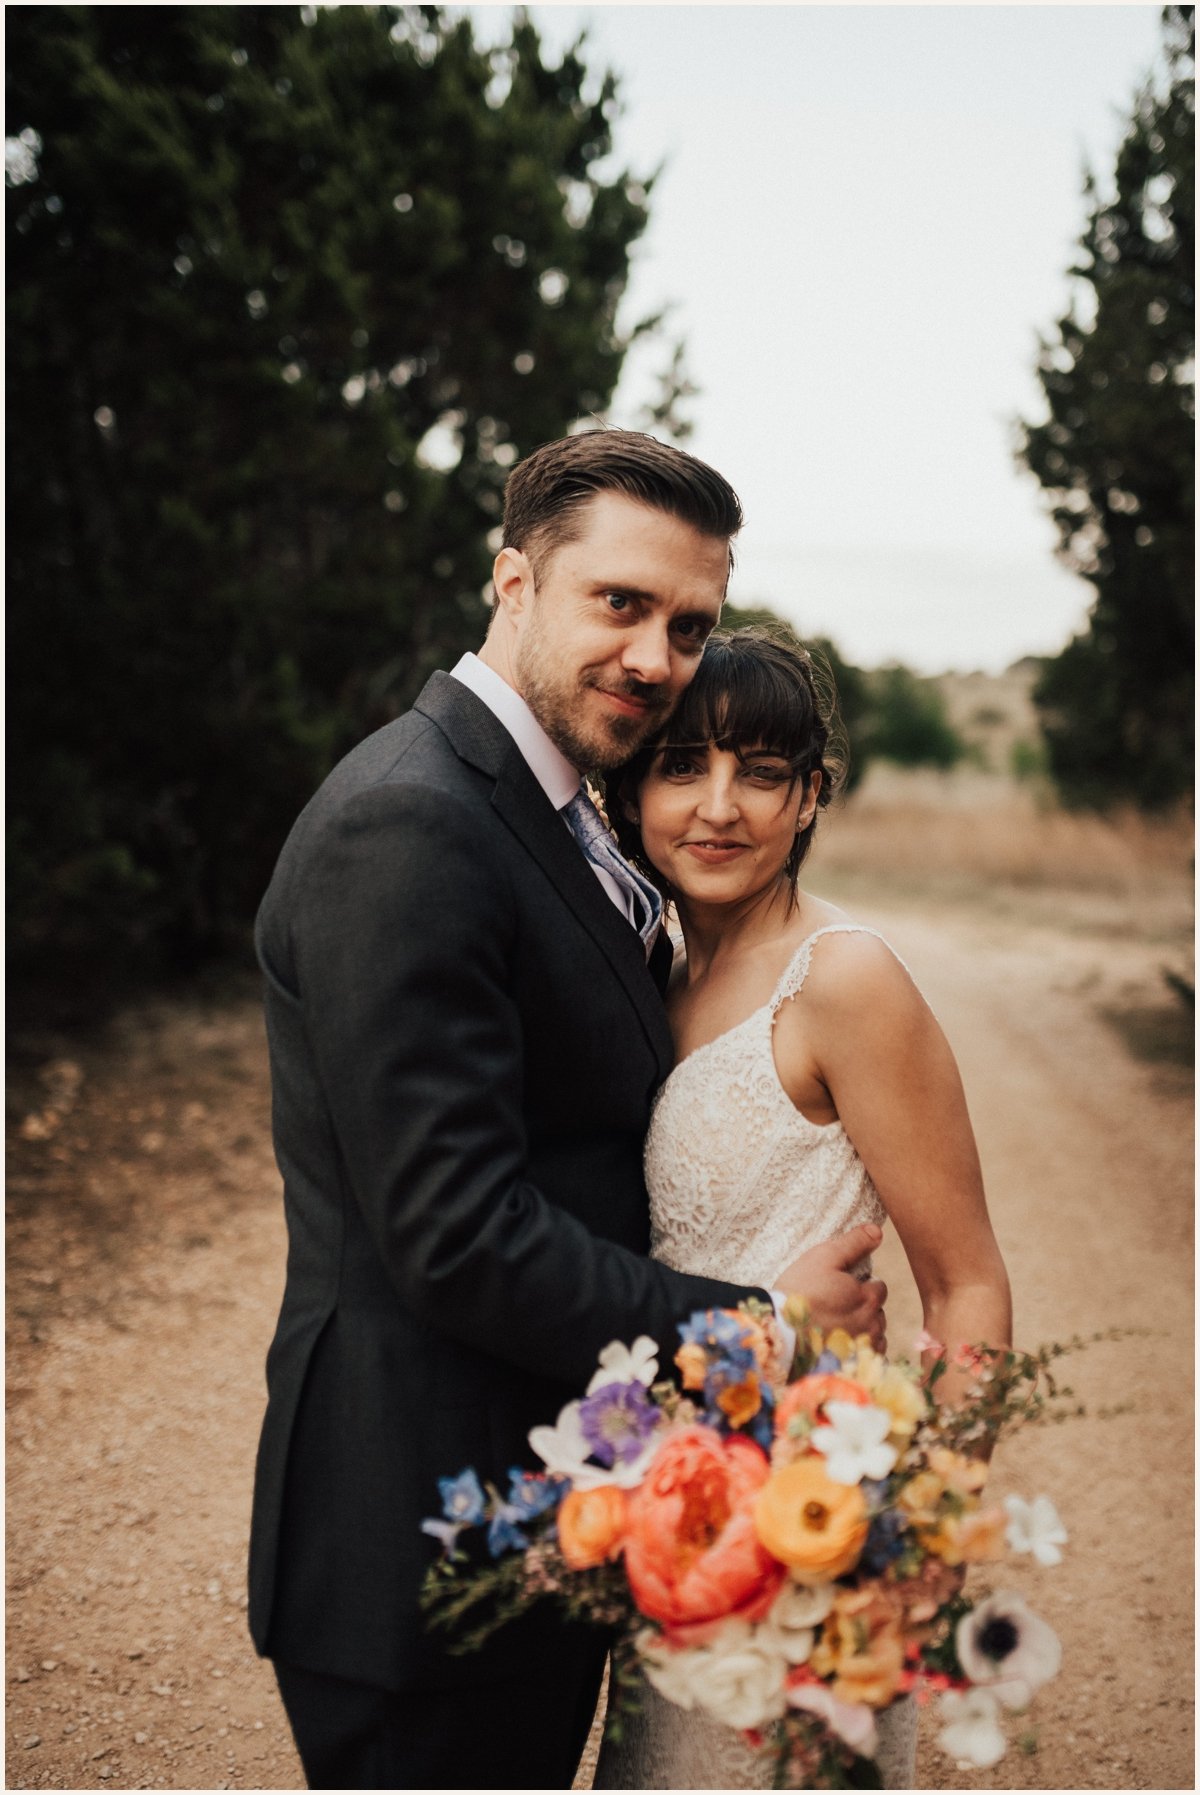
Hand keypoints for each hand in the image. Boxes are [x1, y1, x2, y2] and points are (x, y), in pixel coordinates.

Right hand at [776, 1223, 887, 1351]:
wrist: (778, 1333)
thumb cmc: (798, 1291)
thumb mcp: (823, 1257)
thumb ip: (853, 1243)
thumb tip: (878, 1230)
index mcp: (869, 1298)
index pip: (879, 1287)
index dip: (860, 1285)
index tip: (840, 1287)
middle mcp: (873, 1324)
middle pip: (877, 1312)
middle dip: (863, 1308)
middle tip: (834, 1307)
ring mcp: (864, 1349)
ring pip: (874, 1335)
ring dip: (862, 1330)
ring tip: (834, 1327)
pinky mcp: (853, 1367)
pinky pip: (866, 1358)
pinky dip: (857, 1351)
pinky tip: (838, 1346)